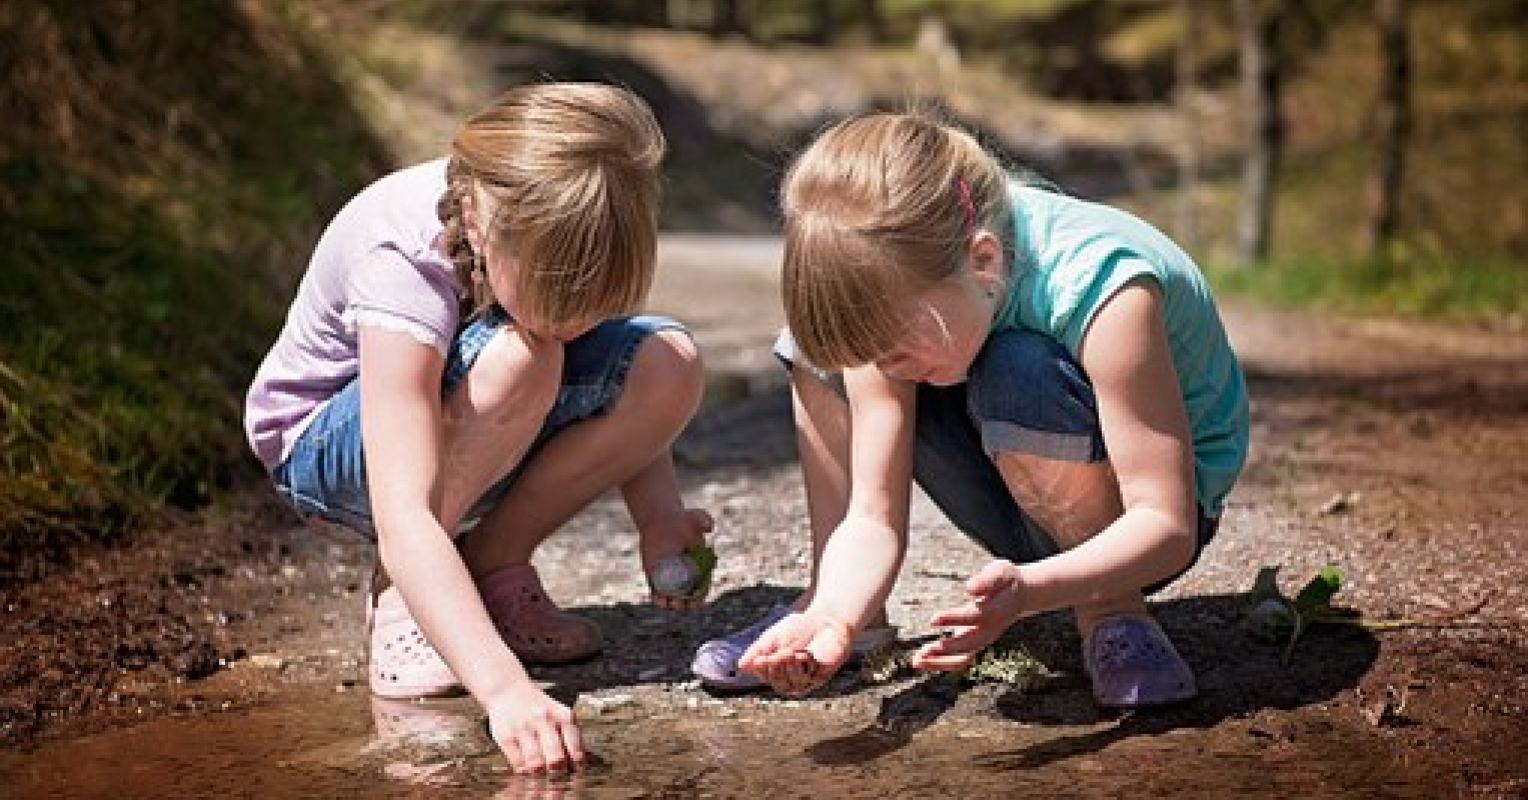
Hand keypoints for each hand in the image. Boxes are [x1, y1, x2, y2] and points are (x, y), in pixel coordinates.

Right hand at [484, 683, 584, 774]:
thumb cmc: (539, 707)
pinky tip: (527, 767)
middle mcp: (544, 720)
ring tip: (541, 772)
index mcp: (563, 715)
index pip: (576, 747)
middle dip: (558, 771)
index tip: (576, 772)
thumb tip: (581, 764)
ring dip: (540, 773)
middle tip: (556, 774)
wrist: (507, 689)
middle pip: (556, 758)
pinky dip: (524, 770)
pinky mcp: (505, 736)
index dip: (577, 764)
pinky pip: (518, 764)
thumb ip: (570, 735)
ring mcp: (524, 728)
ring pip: (536, 764)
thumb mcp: (559, 713)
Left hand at [639, 508, 714, 610]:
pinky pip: (657, 591)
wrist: (662, 520)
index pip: (703, 587)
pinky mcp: (656, 576)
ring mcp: (671, 578)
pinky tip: (657, 600)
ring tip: (668, 604)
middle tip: (681, 604)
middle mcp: (687, 576)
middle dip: (686, 605)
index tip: (699, 603)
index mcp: (701, 568)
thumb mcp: (695, 517)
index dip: (702, 597)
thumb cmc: (683, 519)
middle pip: (688, 597)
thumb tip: (710, 527)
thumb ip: (704, 520)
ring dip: (671, 605)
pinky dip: (658, 598)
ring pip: (672, 597)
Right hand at [737, 609, 852, 695]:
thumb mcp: (773, 637)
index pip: (766, 676)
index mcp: (778, 670)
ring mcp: (808, 679)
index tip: (760, 659)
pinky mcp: (822, 676)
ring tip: (790, 652)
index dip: (763, 670)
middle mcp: (792, 679)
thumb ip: (757, 651)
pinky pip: (811, 678)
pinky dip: (805, 666)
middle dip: (776, 669)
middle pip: (779, 683)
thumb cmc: (798, 629)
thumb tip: (740, 667)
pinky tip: (803, 655)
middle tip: (777, 654)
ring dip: (790, 668)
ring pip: (795, 684)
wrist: (824, 619)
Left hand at [912, 559, 1025, 671]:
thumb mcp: (1000, 572)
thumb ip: (985, 580)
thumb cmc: (1006, 580)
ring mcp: (983, 640)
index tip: (932, 620)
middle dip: (945, 650)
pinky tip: (922, 660)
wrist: (1021, 595)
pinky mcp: (975, 644)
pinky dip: (941, 663)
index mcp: (996, 611)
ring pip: (963, 658)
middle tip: (923, 652)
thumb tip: (969, 589)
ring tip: (917, 661)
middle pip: (968, 645)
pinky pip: (960, 660)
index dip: (953, 619)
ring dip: (940, 662)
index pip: (973, 617)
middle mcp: (990, 630)